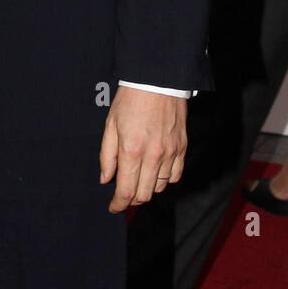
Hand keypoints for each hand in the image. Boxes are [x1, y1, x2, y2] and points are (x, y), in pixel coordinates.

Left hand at [99, 87, 186, 211]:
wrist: (157, 80)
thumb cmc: (130, 100)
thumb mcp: (110, 125)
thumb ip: (107, 156)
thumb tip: (105, 179)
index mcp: (131, 150)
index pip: (126, 190)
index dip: (118, 204)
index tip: (114, 208)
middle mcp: (153, 155)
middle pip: (144, 194)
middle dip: (132, 199)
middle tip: (124, 194)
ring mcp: (170, 152)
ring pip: (160, 187)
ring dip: (148, 189)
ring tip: (139, 180)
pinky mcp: (182, 147)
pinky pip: (175, 175)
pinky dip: (165, 179)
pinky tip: (156, 172)